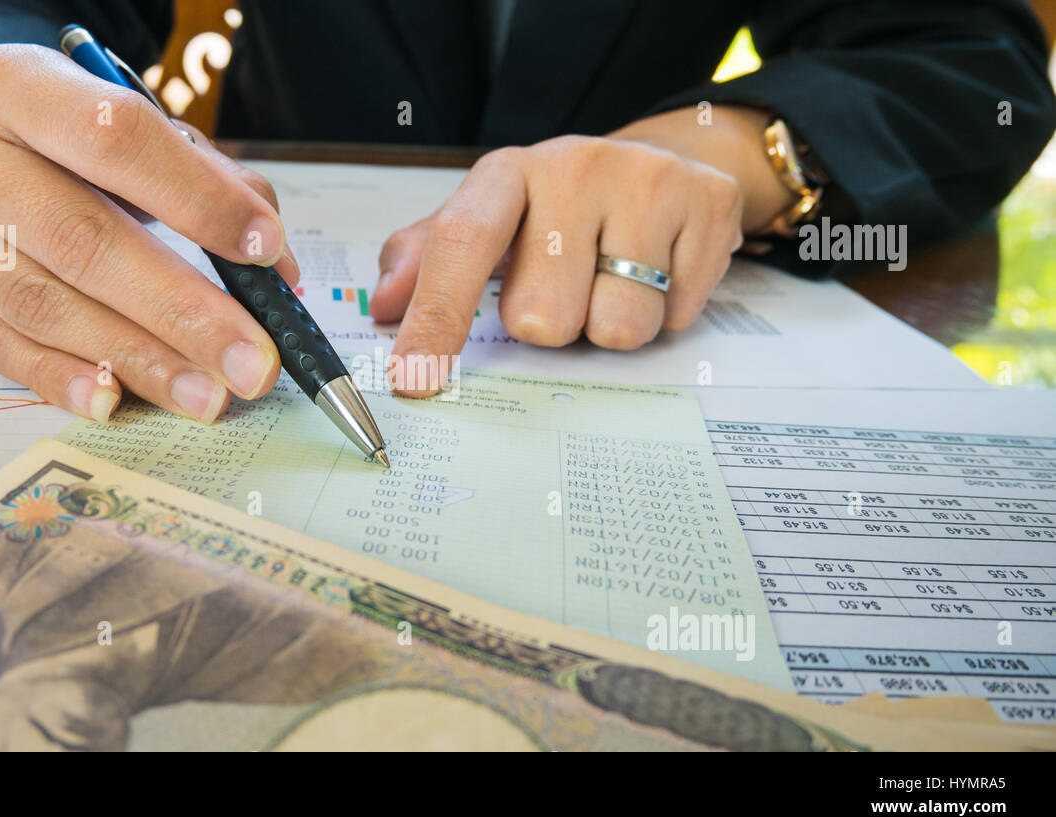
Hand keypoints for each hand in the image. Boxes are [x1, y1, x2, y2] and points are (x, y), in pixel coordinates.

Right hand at [0, 44, 299, 422]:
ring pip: (40, 304)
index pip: (113, 139)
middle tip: (250, 359)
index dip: (195, 198)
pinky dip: (63, 379)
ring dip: (136, 359)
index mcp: (17, 85)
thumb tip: (274, 274)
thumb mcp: (128, 129)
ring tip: (208, 394)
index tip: (264, 249)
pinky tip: (117, 401)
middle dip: (180, 309)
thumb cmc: (61, 139)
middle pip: (79, 239)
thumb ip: (206, 184)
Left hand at [370, 106, 792, 395]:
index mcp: (507, 171)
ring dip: (610, 325)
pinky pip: (674, 320)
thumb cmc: (560, 208)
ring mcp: (648, 182)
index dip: (436, 319)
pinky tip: (657, 273)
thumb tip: (382, 307)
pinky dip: (664, 314)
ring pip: (617, 327)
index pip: (461, 244)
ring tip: (613, 281)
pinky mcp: (709, 205)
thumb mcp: (491, 222)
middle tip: (565, 289)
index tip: (416, 380)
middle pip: (542, 318)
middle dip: (551, 326)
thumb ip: (426, 260)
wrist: (663, 162)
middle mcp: (574, 166)